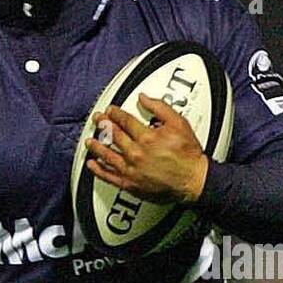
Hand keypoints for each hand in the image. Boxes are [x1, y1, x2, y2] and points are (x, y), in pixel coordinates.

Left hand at [86, 93, 209, 203]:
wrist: (192, 180)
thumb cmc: (188, 156)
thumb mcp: (179, 123)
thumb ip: (160, 107)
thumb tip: (145, 98)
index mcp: (146, 137)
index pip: (124, 121)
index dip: (115, 113)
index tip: (110, 111)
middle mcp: (135, 153)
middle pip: (113, 135)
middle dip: (103, 125)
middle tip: (97, 120)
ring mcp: (130, 170)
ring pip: (107, 155)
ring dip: (96, 146)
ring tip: (90, 140)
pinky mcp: (129, 184)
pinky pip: (108, 176)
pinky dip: (98, 170)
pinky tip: (92, 164)